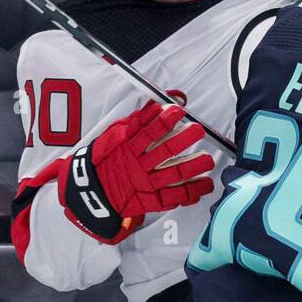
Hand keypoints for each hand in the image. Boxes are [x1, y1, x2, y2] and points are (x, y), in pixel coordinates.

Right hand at [59, 102, 215, 243]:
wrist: (93, 188)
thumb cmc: (108, 158)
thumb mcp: (117, 133)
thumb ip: (140, 118)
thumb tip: (164, 101)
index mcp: (127, 146)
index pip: (147, 131)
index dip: (164, 120)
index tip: (177, 110)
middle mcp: (138, 165)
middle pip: (164, 151)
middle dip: (183, 140)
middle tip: (197, 130)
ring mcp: (145, 184)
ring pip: (173, 174)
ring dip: (193, 166)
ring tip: (207, 160)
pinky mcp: (151, 201)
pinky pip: (174, 197)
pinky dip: (191, 192)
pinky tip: (205, 185)